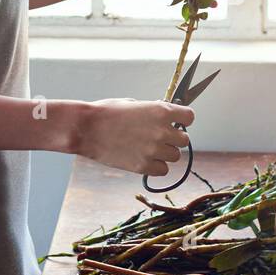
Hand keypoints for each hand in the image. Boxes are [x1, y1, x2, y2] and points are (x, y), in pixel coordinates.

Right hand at [76, 98, 195, 175]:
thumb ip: (153, 111)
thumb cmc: (106, 112)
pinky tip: (144, 159)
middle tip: (159, 138)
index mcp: (161, 111)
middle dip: (173, 139)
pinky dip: (156, 167)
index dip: (182, 120)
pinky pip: (162, 170)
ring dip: (165, 153)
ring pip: (175, 156)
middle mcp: (162, 131)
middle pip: (184, 140)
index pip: (189, 117)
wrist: (86, 129)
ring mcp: (154, 150)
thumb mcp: (133, 103)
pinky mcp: (143, 166)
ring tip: (149, 149)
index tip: (176, 122)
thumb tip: (164, 118)